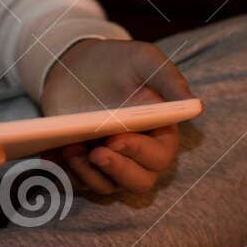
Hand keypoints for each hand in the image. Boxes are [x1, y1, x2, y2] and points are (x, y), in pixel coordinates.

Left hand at [38, 38, 192, 196]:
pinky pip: (78, 182)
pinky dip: (65, 173)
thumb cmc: (119, 62)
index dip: (139, 151)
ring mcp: (112, 163)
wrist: (79, 66)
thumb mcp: (144, 59)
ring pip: (107, 187)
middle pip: (139, 182)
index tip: (116, 138)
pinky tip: (50, 154)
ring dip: (88, 173)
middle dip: (117, 170)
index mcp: (160, 133)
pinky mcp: (86, 165)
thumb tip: (196, 105)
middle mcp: (139, 155)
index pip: (159, 156)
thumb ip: (169, 78)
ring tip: (69, 148)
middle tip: (95, 152)